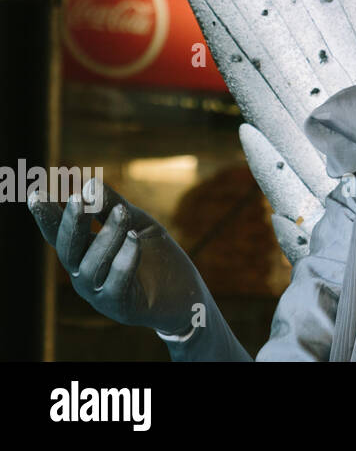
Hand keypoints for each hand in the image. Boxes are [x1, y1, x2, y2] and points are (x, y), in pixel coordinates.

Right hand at [29, 177, 209, 337]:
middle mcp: (84, 274)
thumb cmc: (157, 257)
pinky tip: (134, 239)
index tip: (34, 195)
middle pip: (69, 249)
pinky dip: (124, 260)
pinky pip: (116, 282)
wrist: (186, 294)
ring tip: (121, 213)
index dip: (47, 217)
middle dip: (71, 223)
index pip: (60, 234)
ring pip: (91, 265)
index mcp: (85, 253)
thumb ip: (115, 206)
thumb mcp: (139, 224)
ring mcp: (98, 293)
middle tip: (76, 198)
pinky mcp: (119, 306)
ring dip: (106, 236)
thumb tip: (89, 184)